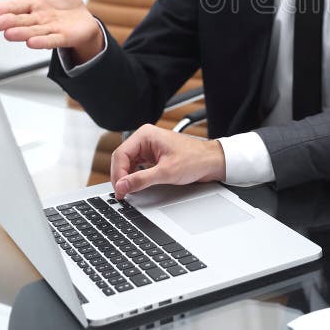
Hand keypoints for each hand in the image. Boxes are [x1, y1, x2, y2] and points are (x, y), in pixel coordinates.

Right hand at [0, 0, 102, 63]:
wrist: (82, 19)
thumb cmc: (63, 1)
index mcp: (32, 4)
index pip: (15, 6)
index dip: (4, 9)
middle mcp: (38, 18)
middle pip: (22, 20)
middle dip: (10, 22)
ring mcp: (49, 29)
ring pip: (34, 31)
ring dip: (22, 33)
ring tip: (10, 34)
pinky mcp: (63, 37)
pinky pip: (52, 40)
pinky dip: (42, 41)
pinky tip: (32, 43)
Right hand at [110, 124, 225, 199]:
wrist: (212, 162)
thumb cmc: (195, 160)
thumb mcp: (166, 172)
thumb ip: (141, 179)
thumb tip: (121, 186)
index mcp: (146, 135)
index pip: (121, 154)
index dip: (118, 174)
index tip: (119, 190)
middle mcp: (146, 139)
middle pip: (122, 159)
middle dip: (121, 177)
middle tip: (122, 194)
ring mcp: (149, 148)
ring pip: (128, 164)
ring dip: (127, 177)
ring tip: (129, 191)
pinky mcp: (153, 156)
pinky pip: (137, 167)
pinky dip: (134, 177)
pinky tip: (136, 186)